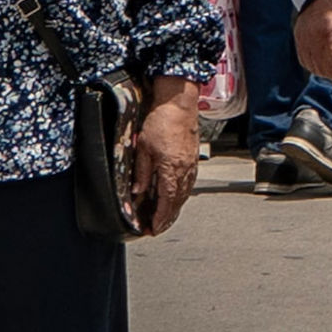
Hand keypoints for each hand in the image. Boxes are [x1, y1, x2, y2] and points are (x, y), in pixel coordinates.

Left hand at [124, 91, 202, 236]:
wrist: (179, 102)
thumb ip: (142, 172)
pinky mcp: (193, 159)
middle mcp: (185, 170)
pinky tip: (174, 197)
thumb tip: (137, 192)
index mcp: (171, 169)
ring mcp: (191, 165)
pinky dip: (180, 196)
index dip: (160, 218)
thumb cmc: (161, 120)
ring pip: (184, 195)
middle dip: (167, 219)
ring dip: (174, 209)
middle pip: (177, 203)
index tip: (153, 229)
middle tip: (156, 228)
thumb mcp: (144, 147)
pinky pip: (188, 184)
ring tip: (164, 218)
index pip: (167, 202)